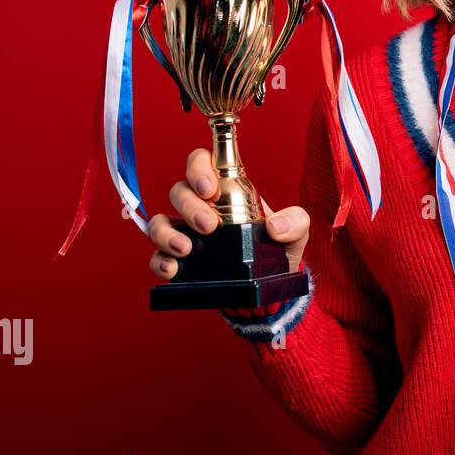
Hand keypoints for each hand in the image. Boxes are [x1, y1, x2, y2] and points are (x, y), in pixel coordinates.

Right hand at [146, 147, 309, 281]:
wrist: (271, 290)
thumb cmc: (280, 252)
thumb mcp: (297, 232)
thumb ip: (295, 221)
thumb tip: (274, 226)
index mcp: (228, 191)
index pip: (203, 163)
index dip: (198, 168)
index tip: (210, 189)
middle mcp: (202, 208)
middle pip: (180, 191)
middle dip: (189, 205)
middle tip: (209, 226)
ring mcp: (188, 234)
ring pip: (160, 221)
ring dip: (166, 232)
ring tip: (186, 249)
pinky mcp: (180, 261)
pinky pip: (157, 255)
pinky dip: (159, 260)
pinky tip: (172, 268)